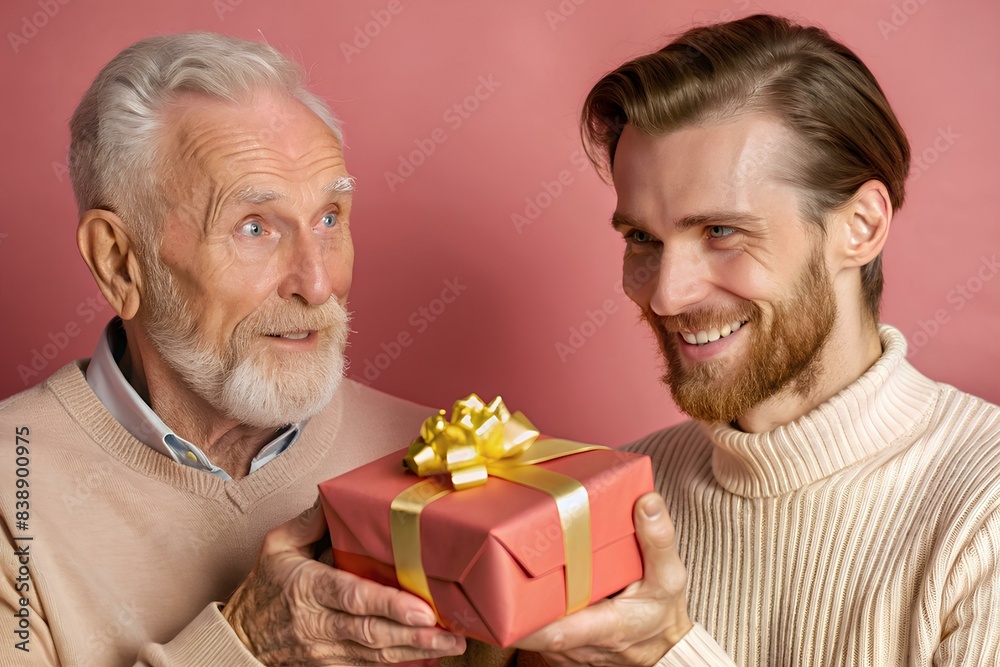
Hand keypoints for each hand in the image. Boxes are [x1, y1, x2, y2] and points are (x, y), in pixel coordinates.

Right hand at [223, 498, 466, 665]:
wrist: (240, 637)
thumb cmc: (265, 586)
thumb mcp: (277, 545)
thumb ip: (311, 522)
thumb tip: (338, 496)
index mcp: (307, 588)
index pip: (352, 598)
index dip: (389, 605)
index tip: (422, 609)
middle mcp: (318, 623)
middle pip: (371, 633)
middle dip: (414, 635)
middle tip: (451, 632)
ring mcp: (326, 650)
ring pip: (375, 654)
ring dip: (416, 651)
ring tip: (453, 643)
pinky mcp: (333, 666)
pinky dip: (401, 663)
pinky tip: (430, 655)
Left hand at [514, 492, 691, 665]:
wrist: (661, 647)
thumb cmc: (662, 611)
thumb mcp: (669, 576)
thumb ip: (658, 540)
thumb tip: (646, 502)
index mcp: (607, 628)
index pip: (558, 633)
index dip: (525, 622)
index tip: (499, 601)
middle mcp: (579, 646)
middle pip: (532, 625)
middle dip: (512, 596)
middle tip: (498, 561)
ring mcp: (565, 653)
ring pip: (530, 627)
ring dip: (518, 601)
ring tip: (513, 566)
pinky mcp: (559, 652)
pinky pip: (535, 629)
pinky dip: (529, 609)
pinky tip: (530, 585)